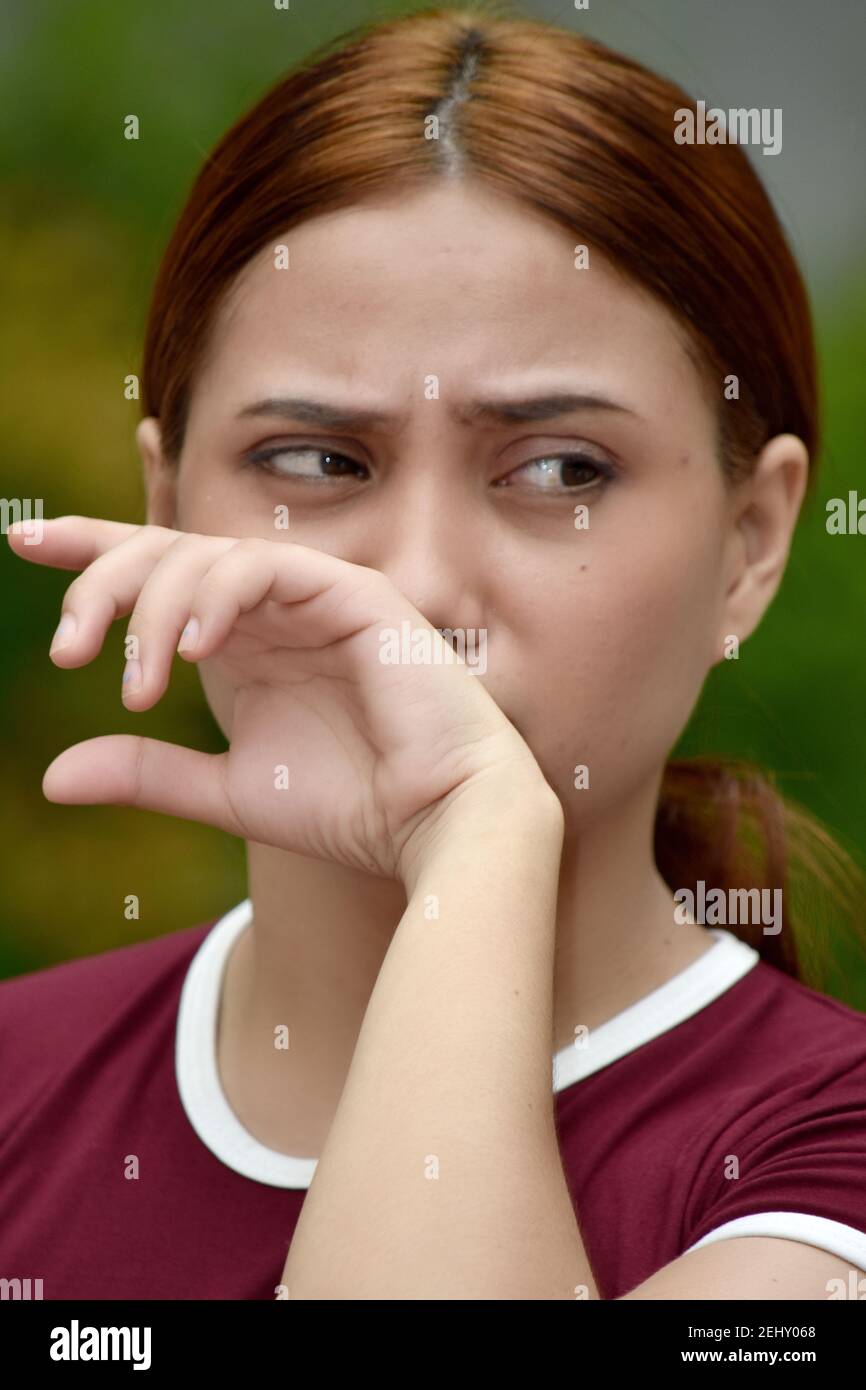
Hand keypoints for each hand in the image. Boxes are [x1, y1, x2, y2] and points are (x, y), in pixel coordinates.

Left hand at [8, 517, 551, 882]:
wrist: (440, 828)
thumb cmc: (353, 807)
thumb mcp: (230, 791)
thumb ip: (150, 774)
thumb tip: (52, 778)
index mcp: (245, 639)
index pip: (158, 572)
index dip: (89, 550)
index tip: (20, 541)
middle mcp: (272, 607)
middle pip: (166, 551)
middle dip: (102, 582)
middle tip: (66, 649)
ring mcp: (314, 594)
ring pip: (206, 553)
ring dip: (155, 608)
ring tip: (138, 683)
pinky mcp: (353, 594)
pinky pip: (268, 567)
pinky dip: (218, 597)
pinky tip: (191, 647)